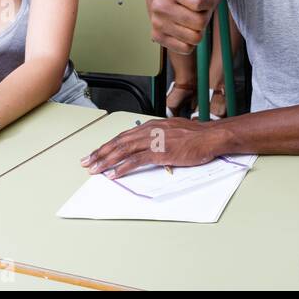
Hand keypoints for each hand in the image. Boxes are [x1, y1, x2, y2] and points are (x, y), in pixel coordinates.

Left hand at [81, 118, 221, 178]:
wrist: (211, 136)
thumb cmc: (198, 135)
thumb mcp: (176, 131)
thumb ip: (162, 136)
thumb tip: (155, 145)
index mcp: (153, 125)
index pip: (125, 135)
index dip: (109, 144)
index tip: (98, 152)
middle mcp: (150, 130)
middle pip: (120, 141)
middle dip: (101, 152)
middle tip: (88, 161)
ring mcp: (154, 141)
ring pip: (124, 149)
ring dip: (107, 160)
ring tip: (95, 169)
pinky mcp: (160, 152)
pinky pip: (136, 160)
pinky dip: (122, 167)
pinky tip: (113, 173)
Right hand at [148, 0, 215, 54]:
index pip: (203, 3)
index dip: (209, 0)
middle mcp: (157, 6)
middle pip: (199, 23)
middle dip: (203, 16)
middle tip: (195, 6)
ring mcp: (155, 23)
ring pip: (194, 38)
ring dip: (197, 29)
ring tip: (189, 15)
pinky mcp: (156, 37)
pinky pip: (186, 48)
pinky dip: (189, 40)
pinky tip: (183, 26)